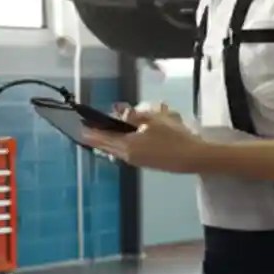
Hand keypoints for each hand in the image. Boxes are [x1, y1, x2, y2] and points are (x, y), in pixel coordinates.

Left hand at [80, 103, 204, 173]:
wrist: (192, 158)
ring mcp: (137, 161)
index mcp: (126, 146)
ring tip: (112, 127)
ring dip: (114, 138)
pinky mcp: (146, 162)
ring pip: (118, 148)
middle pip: (107, 145)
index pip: (102, 138)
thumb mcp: (153, 120)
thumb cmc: (173, 137)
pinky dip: (124, 141)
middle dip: (101, 134)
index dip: (91, 131)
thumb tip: (121, 112)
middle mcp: (127, 156)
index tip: (81, 125)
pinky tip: (130, 134)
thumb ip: (134, 115)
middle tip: (93, 126)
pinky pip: (127, 150)